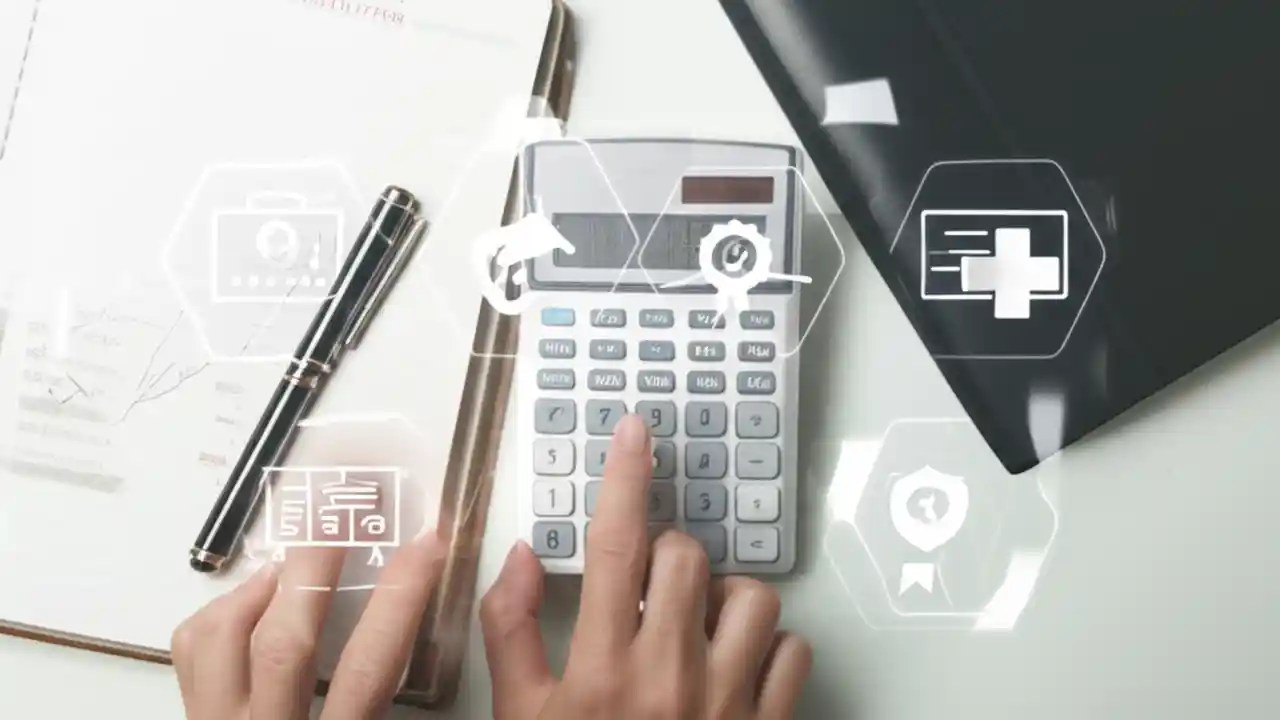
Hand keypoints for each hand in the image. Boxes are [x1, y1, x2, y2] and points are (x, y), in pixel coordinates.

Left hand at [171, 529, 445, 719]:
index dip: (402, 597)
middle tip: (343, 518)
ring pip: (221, 641)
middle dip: (318, 568)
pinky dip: (222, 612)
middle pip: (285, 640)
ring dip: (260, 587)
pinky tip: (251, 603)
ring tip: (292, 561)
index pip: (370, 665)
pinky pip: (194, 655)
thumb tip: (416, 639)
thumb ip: (390, 710)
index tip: (429, 546)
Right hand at [480, 414, 811, 718]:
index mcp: (601, 670)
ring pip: (752, 597)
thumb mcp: (522, 719)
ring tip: (697, 626)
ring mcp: (729, 701)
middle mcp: (670, 676)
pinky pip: (795, 651)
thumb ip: (511, 632)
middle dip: (667, 557)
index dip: (625, 478)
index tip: (635, 430)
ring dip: (724, 598)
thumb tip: (520, 557)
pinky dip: (772, 647)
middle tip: (649, 590)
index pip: (616, 548)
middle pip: (688, 558)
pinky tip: (737, 665)